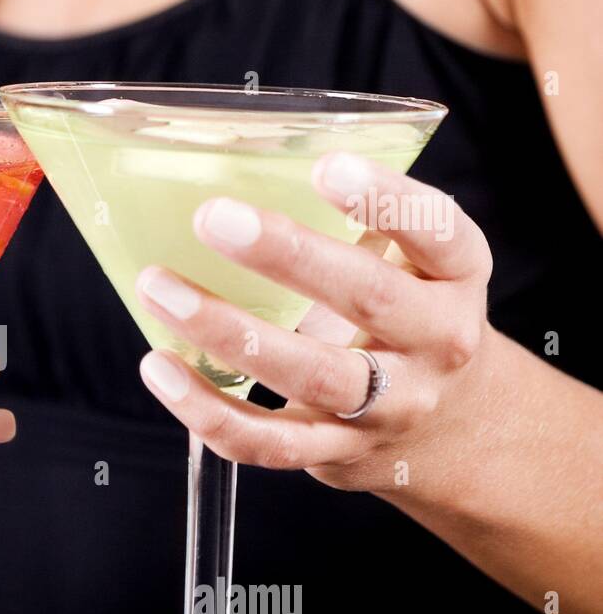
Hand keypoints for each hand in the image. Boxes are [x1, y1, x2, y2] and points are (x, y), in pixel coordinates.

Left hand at [134, 152, 494, 490]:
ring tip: (160, 289)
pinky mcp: (336, 453)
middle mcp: (435, 344)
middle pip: (368, 300)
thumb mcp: (409, 264)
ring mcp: (388, 407)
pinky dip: (206, 409)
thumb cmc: (404, 316)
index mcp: (454, 278)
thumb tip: (232, 160)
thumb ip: (352, 220)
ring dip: (226, 332)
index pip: (438, 234)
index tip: (325, 166)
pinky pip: (267, 442)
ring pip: (309, 376)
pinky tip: (160, 368)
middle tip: (211, 217)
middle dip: (288, 257)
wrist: (450, 427)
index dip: (386, 201)